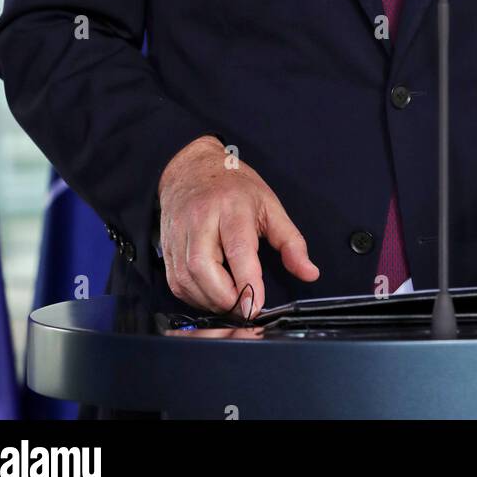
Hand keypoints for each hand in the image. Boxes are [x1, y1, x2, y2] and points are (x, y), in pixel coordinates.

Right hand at [157, 135, 319, 315]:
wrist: (192, 169)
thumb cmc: (235, 188)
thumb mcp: (270, 206)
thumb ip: (291, 242)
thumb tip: (310, 273)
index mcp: (231, 206)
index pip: (238, 248)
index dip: (247, 281)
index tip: (256, 306)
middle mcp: (201, 219)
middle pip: (203, 267)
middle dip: (225, 297)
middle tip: (245, 307)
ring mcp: (179, 232)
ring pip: (186, 278)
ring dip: (209, 301)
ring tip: (231, 301)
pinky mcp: (166, 246)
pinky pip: (176, 282)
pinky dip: (194, 297)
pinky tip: (211, 294)